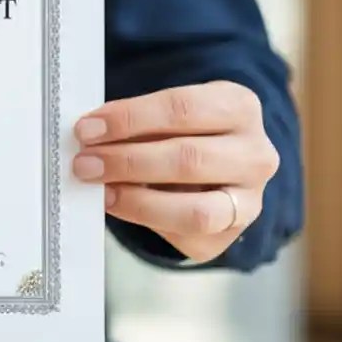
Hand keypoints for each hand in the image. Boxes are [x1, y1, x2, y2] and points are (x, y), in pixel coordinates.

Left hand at [73, 81, 279, 263]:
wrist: (211, 168)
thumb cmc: (179, 131)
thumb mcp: (164, 113)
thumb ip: (135, 121)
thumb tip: (89, 136)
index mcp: (239, 106)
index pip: (182, 108)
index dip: (130, 119)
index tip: (88, 128)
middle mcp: (255, 154)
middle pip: (189, 159)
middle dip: (127, 161)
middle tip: (85, 163)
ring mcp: (250, 200)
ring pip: (197, 211)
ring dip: (137, 201)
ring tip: (100, 189)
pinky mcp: (231, 233)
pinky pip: (186, 235)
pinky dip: (145, 220)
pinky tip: (117, 204)